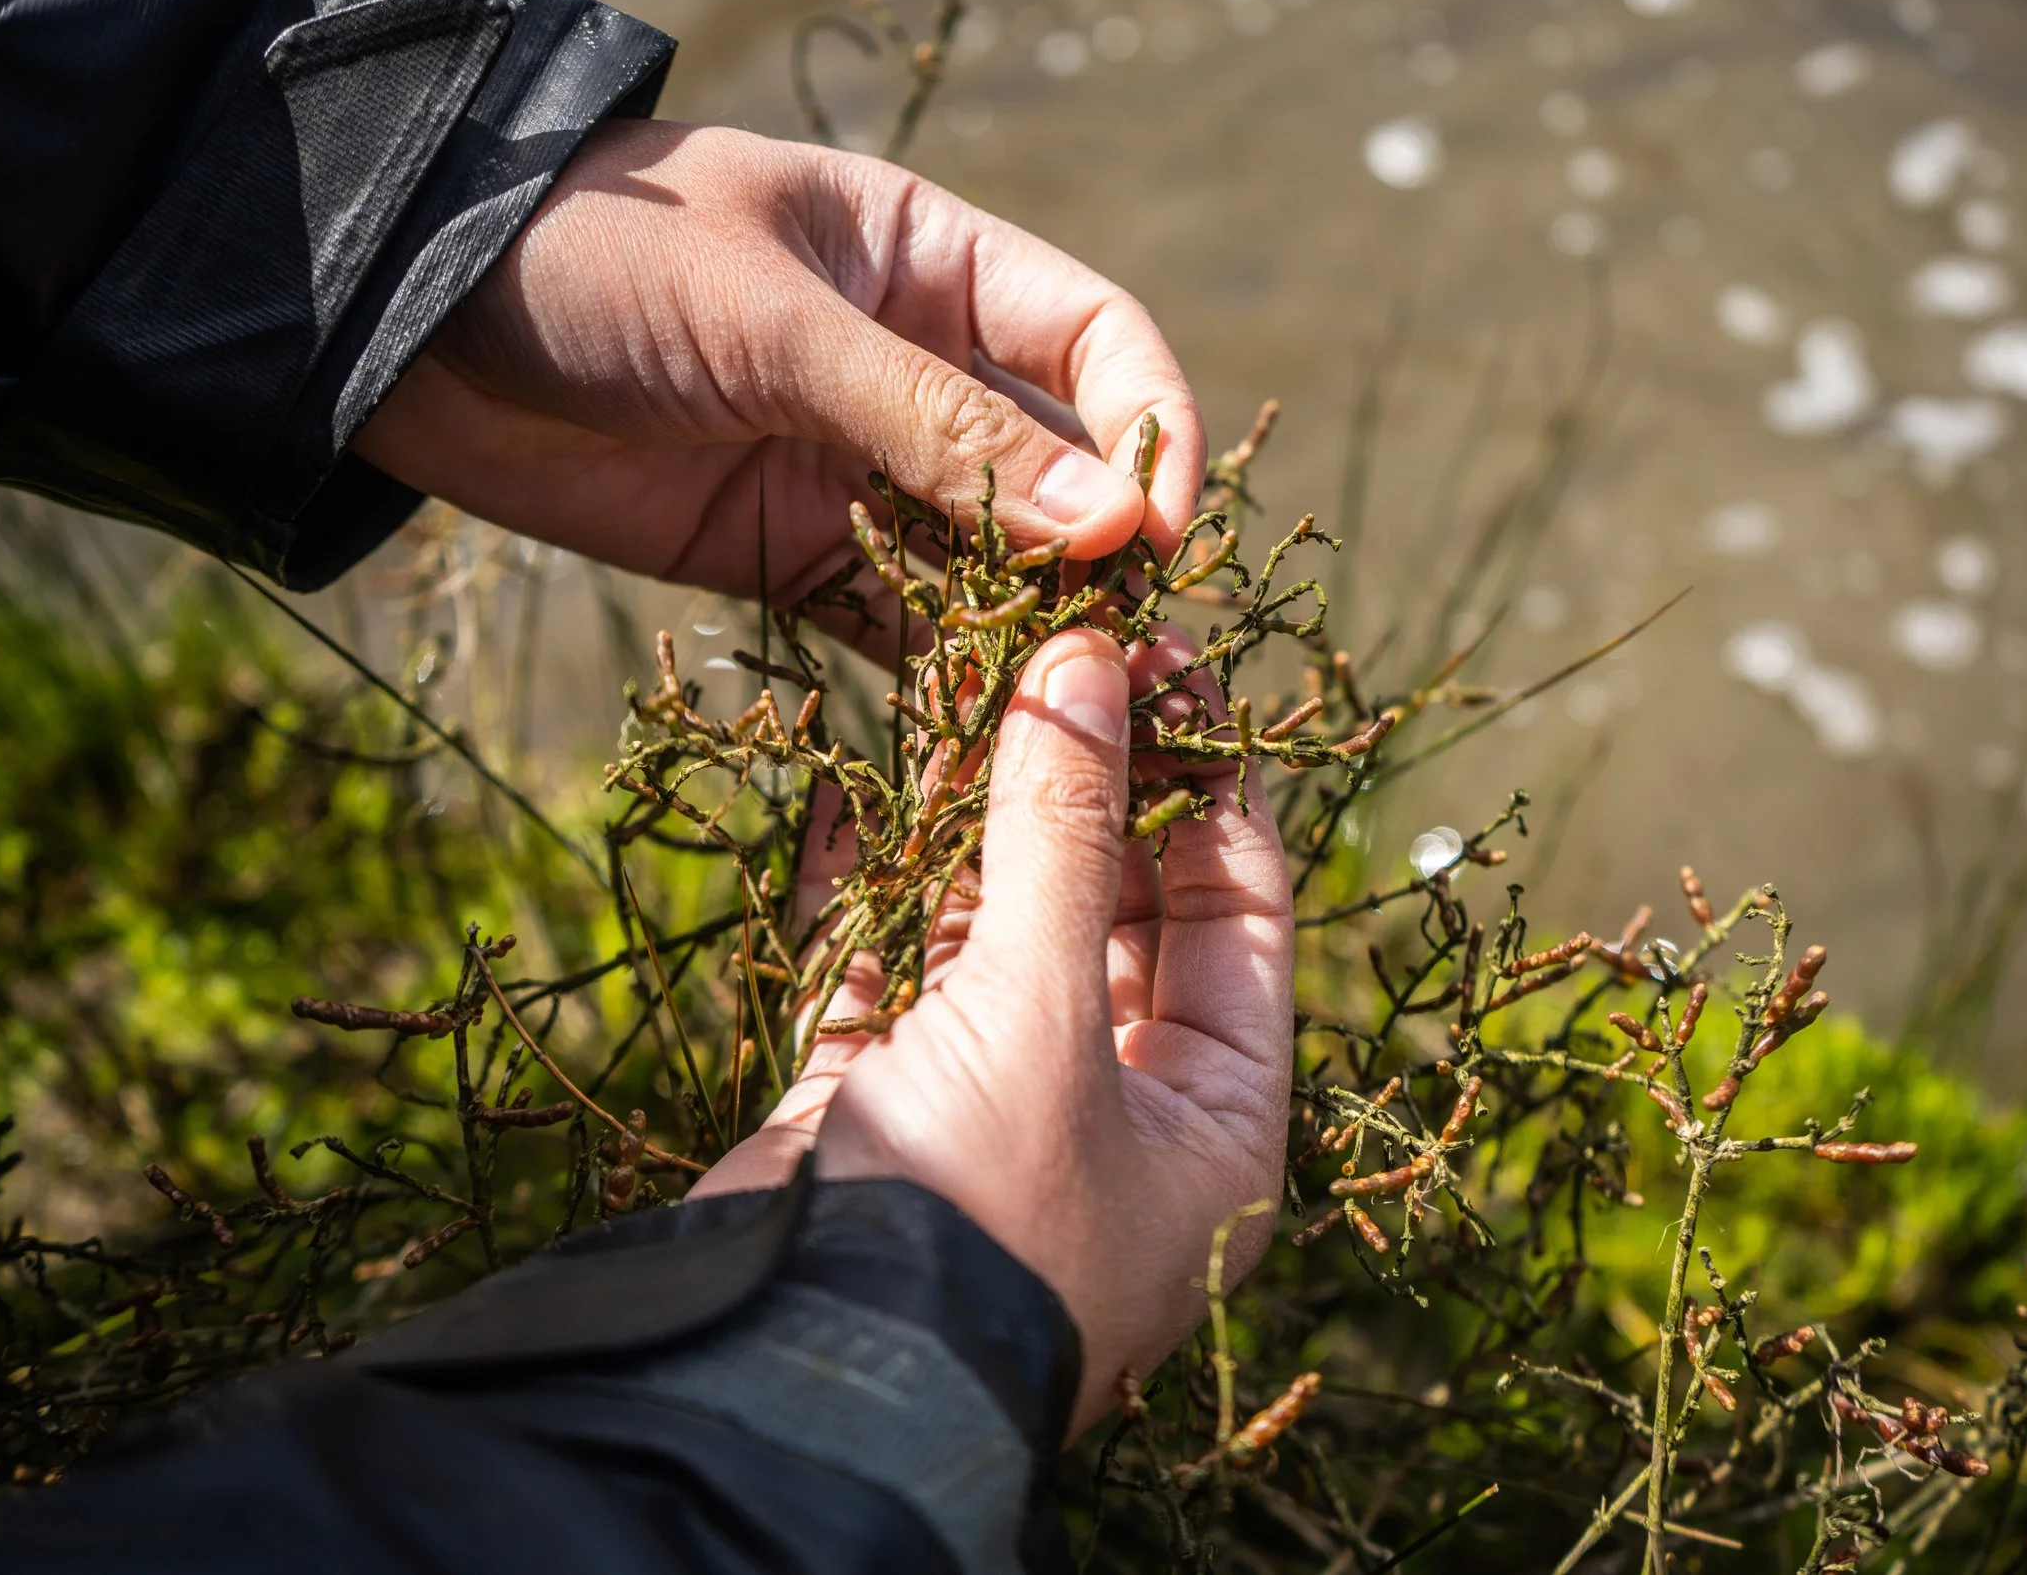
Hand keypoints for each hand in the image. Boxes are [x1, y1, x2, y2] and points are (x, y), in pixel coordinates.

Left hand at [356, 122, 1206, 635]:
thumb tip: (1110, 522)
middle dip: (1104, 559)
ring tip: (1088, 719)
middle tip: (1142, 660)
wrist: (405, 327)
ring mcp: (852, 467)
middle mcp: (914, 367)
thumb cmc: (596, 263)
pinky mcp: (788, 553)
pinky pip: (893, 620)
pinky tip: (983, 732)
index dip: (1146, 427)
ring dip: (1033, 630)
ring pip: (984, 559)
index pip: (1093, 338)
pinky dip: (940, 675)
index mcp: (930, 262)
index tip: (1157, 530)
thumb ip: (934, 426)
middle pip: (1056, 468)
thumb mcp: (771, 327)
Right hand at [691, 630, 1294, 1435]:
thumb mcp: (1042, 1009)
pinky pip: (889, 980)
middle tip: (1055, 651)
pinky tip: (859, 799)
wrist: (787, 1376)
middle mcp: (1119, 1121)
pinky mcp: (877, 1120)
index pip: (1240, 914)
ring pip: (1000, 937)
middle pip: (1120, 913)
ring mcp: (993, 1118)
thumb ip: (1063, 830)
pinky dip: (875, 898)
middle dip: (1085, 786)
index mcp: (1216, 1125)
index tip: (1161, 653)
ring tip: (964, 688)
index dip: (1204, 778)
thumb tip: (1092, 662)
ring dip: (978, 825)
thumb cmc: (973, 1213)